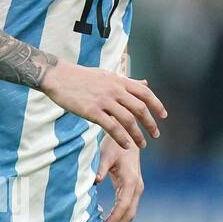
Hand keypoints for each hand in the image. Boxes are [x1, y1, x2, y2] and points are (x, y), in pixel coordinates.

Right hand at [40, 61, 165, 148]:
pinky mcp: (92, 111)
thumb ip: (127, 82)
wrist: (59, 76)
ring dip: (137, 134)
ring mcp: (104, 101)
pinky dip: (121, 137)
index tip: (163, 116)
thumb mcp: (108, 75)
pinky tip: (126, 145)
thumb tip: (146, 84)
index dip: (157, 105)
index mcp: (119, 81)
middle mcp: (115, 90)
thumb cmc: (82, 77)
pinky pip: (111, 126)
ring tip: (142, 144)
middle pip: (140, 108)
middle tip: (155, 134)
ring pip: (128, 120)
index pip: (145, 93)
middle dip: (150, 123)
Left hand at [95, 135, 143, 221]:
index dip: (114, 219)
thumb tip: (94, 182)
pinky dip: (119, 215)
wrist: (127, 136)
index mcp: (130, 181)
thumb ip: (99, 169)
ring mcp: (136, 188)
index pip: (123, 206)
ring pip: (130, 212)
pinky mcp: (133, 189)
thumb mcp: (105, 154)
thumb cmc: (114, 144)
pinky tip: (107, 219)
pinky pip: (128, 206)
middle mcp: (136, 187)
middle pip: (129, 214)